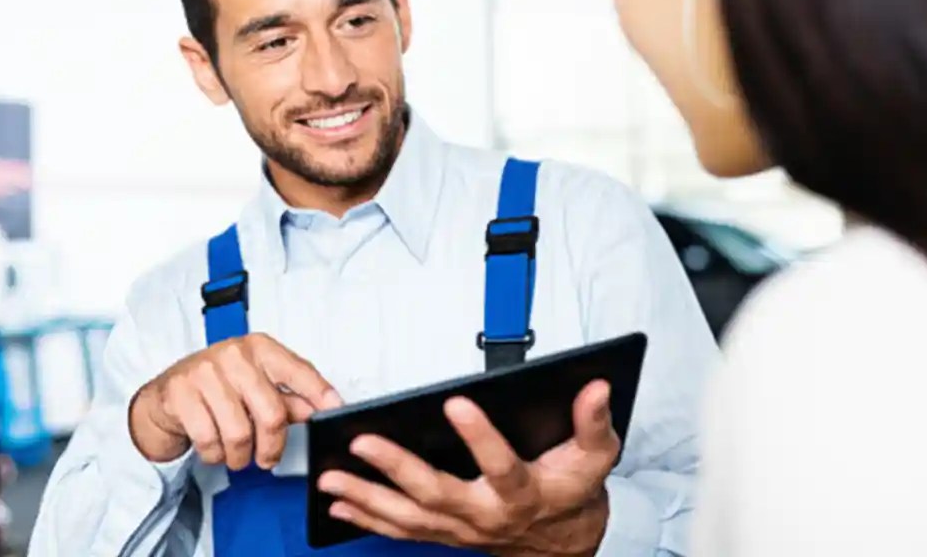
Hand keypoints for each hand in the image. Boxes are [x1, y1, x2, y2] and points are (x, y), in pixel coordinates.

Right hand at [130, 333, 342, 468]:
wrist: (165, 395)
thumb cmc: (218, 389)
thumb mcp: (255, 387)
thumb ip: (288, 398)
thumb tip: (320, 409)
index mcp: (259, 348)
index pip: (298, 371)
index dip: (319, 392)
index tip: (335, 410)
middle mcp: (234, 354)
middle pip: (271, 413)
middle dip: (272, 447)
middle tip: (267, 458)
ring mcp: (205, 371)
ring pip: (239, 433)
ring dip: (240, 456)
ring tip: (236, 455)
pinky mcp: (180, 393)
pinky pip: (209, 440)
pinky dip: (214, 455)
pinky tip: (213, 448)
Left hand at [318, 380, 619, 556]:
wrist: (561, 543)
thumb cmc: (570, 491)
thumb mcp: (595, 457)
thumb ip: (593, 423)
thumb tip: (595, 386)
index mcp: (524, 493)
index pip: (502, 466)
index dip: (481, 437)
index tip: (456, 402)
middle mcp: (487, 516)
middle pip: (437, 495)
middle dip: (396, 468)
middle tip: (363, 441)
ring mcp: (460, 530)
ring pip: (408, 518)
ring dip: (366, 498)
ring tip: (331, 478)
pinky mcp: (443, 535)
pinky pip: (401, 532)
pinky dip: (367, 520)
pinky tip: (338, 505)